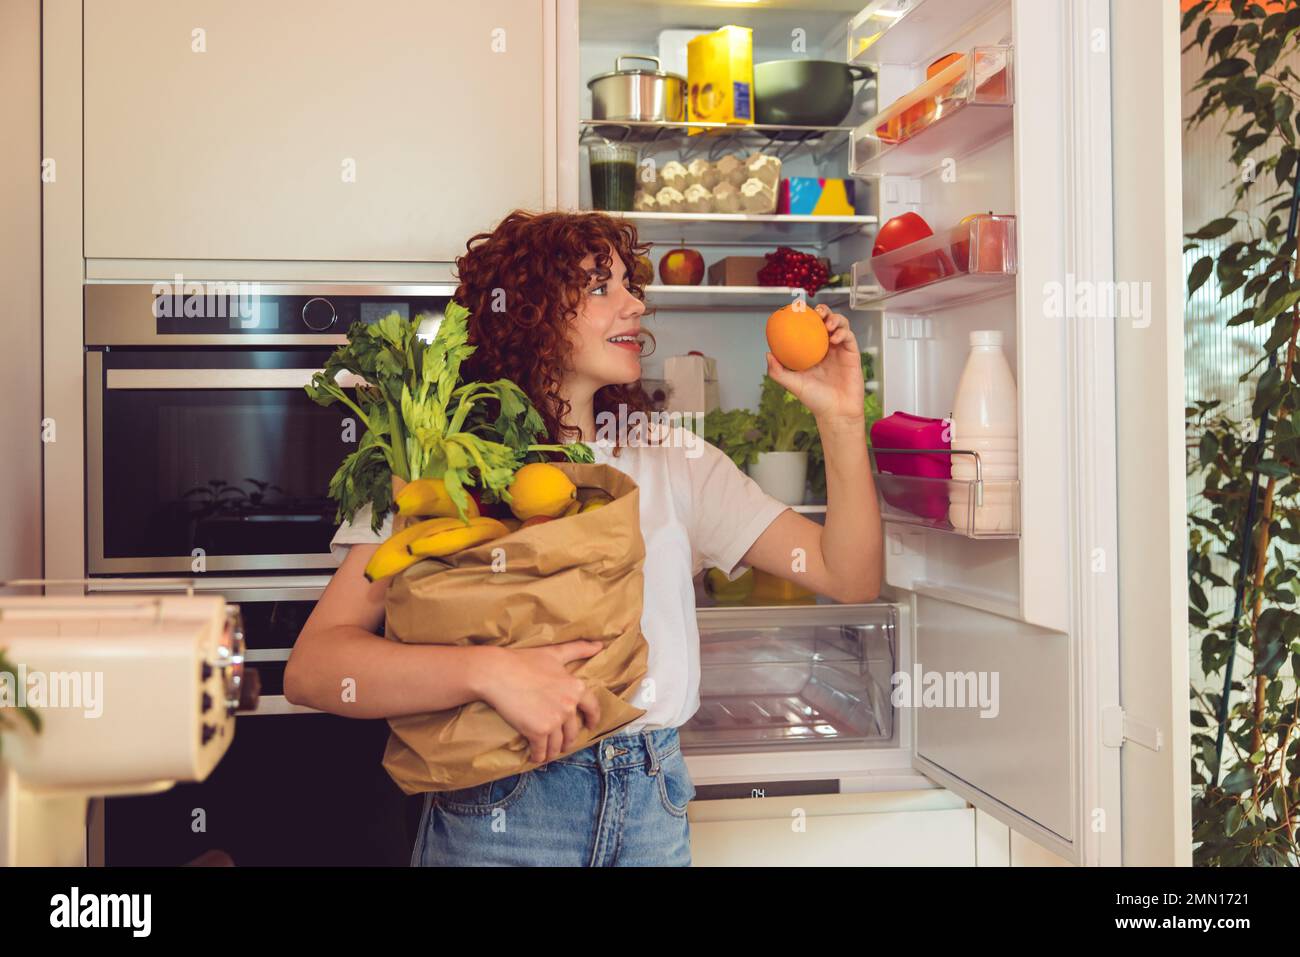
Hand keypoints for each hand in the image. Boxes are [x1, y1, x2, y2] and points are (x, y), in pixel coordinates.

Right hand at [478, 640, 602, 763]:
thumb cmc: (523, 661)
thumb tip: (599, 645)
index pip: (592, 708)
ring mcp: (554, 720)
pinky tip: (535, 757)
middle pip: (573, 731)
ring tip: (548, 751)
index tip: (590, 726)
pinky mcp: (538, 732)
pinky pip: (542, 751)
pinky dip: (539, 756)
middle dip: (567, 739)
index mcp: (576, 687)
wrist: (497, 673)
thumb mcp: (554, 653)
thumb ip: (578, 649)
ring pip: (558, 744)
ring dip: (553, 750)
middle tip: (562, 742)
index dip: (592, 719)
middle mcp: (569, 705)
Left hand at [766, 303, 865, 426]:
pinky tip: (834, 338)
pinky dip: (843, 333)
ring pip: (841, 325)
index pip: (810, 329)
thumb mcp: (792, 384)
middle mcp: (827, 349)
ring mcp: (840, 350)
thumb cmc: (815, 400)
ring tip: (828, 324)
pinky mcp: (852, 355)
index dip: (807, 317)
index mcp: (813, 352)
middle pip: (827, 322)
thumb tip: (768, 354)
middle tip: (818, 312)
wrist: (836, 412)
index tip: (800, 311)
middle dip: (824, 311)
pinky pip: (849, 337)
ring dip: (836, 319)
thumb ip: (778, 371)